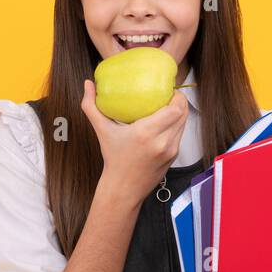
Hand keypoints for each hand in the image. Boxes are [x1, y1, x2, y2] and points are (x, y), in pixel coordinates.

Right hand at [80, 79, 188, 204]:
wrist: (123, 187)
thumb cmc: (113, 158)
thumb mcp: (102, 131)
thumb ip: (91, 106)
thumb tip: (88, 84)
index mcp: (145, 133)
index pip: (174, 109)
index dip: (176, 96)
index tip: (168, 89)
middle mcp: (161, 142)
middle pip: (183, 114)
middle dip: (180, 101)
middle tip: (170, 94)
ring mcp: (170, 150)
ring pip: (184, 124)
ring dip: (180, 113)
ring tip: (170, 104)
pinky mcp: (174, 156)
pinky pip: (180, 135)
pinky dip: (177, 125)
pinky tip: (168, 120)